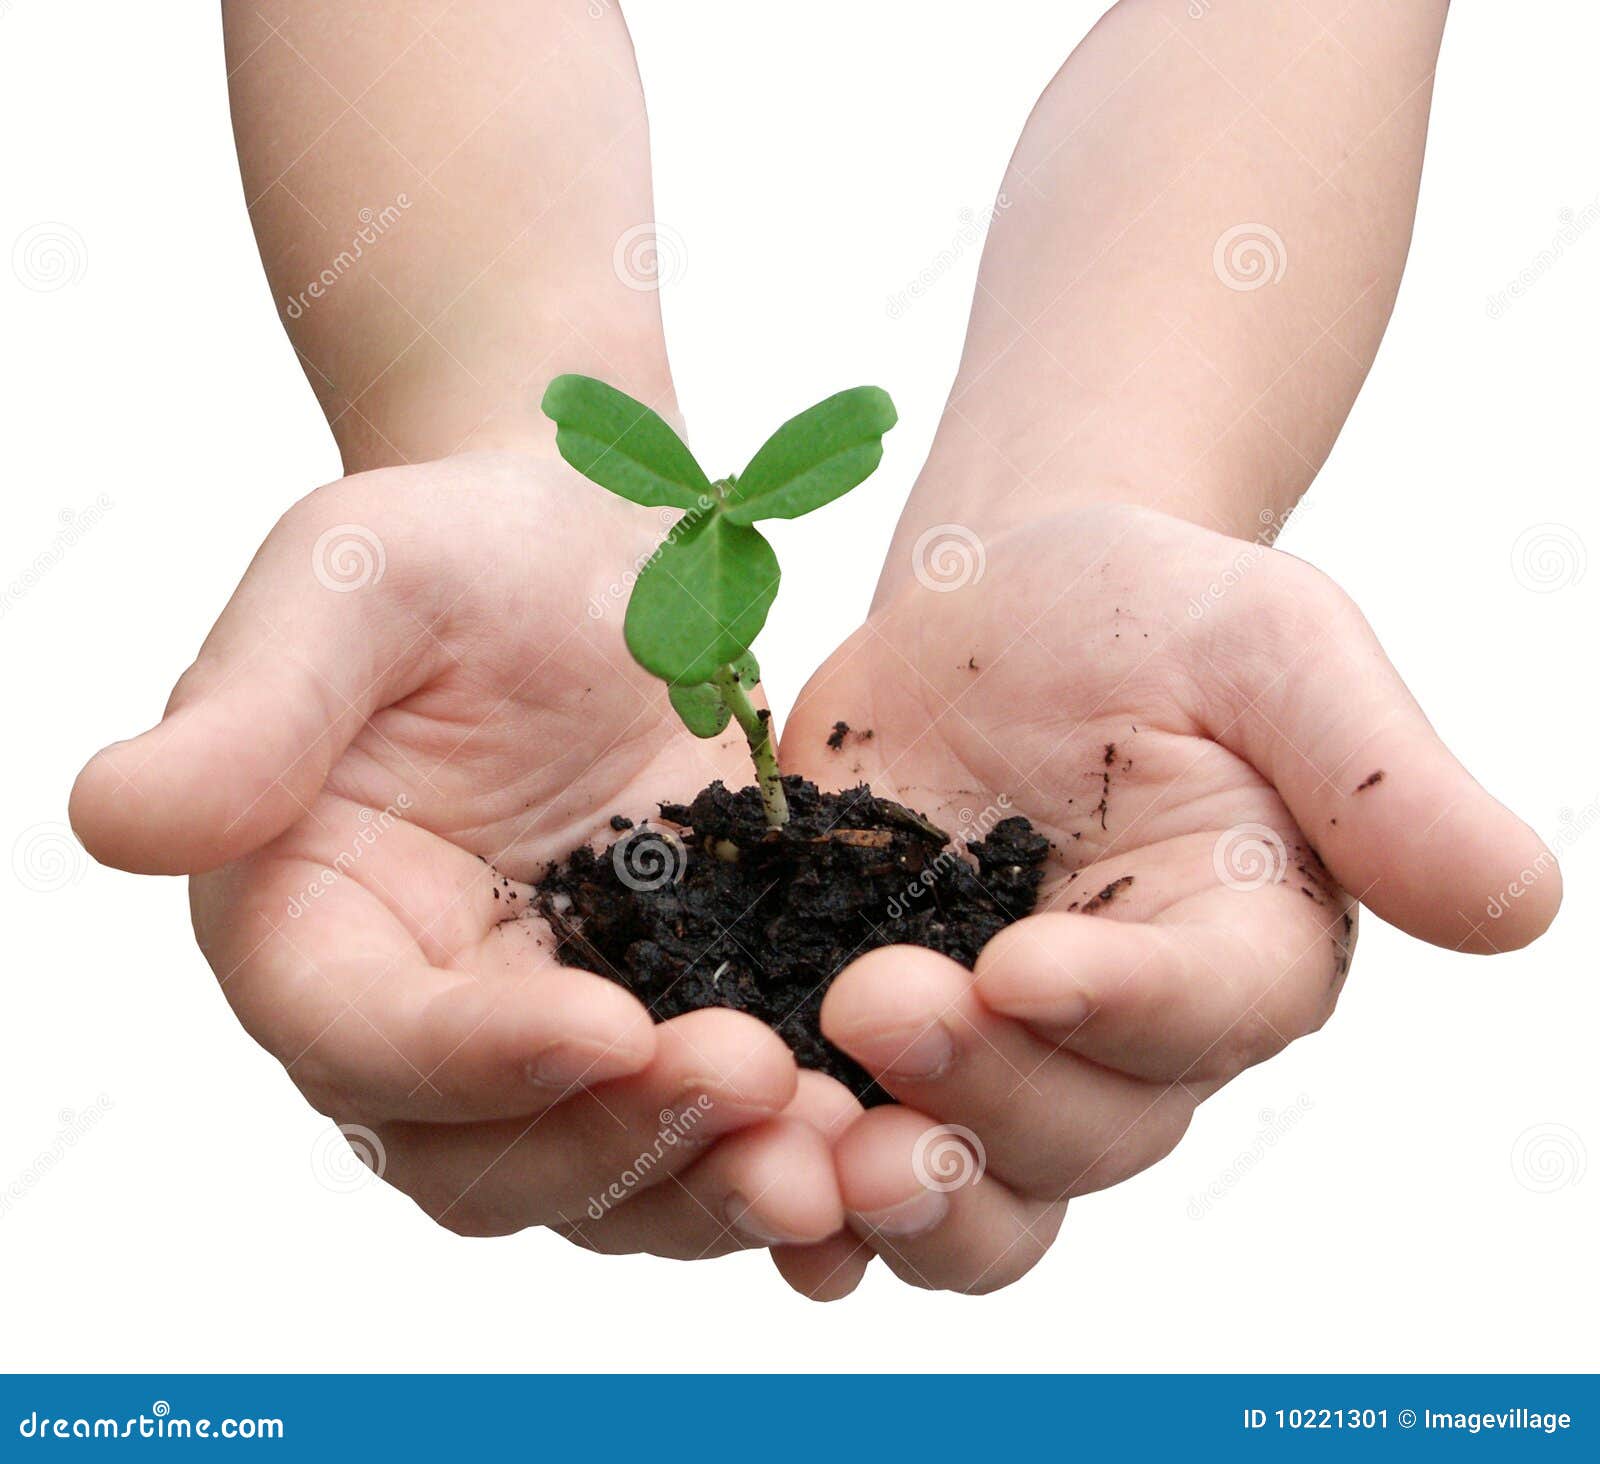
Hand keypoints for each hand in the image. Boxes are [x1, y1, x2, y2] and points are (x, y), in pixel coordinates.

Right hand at [70, 452, 846, 1258]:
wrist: (592, 552)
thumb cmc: (455, 550)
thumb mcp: (349, 587)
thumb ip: (250, 711)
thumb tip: (110, 818)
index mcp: (310, 926)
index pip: (366, 1043)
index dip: (473, 1060)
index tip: (603, 1023)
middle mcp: (417, 1011)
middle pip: (489, 1159)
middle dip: (619, 1146)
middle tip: (755, 1095)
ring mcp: (546, 1030)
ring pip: (606, 1174)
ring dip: (713, 1182)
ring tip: (834, 1151)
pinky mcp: (664, 1014)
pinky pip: (707, 1122)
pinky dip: (780, 1147)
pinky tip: (873, 1135)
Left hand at [779, 503, 1559, 1293]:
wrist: (996, 603)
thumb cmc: (1149, 608)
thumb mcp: (1270, 643)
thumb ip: (1380, 772)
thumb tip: (1527, 904)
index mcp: (1244, 946)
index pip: (1206, 1015)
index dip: (1123, 1009)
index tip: (1026, 962)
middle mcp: (1130, 1038)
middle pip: (1080, 1129)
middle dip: (983, 1090)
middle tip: (874, 1008)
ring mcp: (997, 1055)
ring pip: (977, 1189)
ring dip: (893, 1193)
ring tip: (797, 1148)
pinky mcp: (877, 1039)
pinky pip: (854, 1150)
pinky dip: (805, 1184)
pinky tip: (742, 1167)